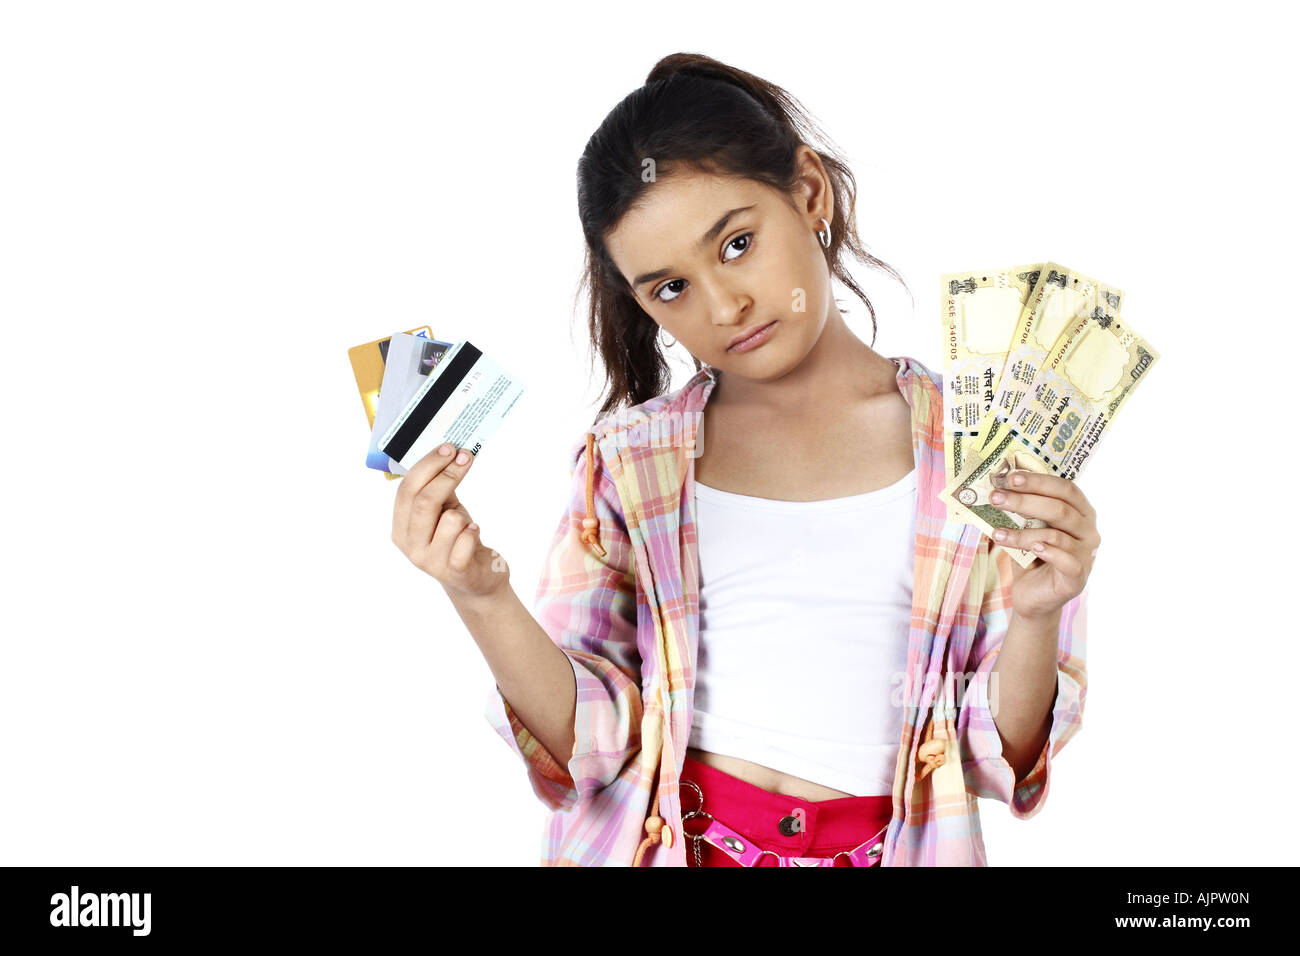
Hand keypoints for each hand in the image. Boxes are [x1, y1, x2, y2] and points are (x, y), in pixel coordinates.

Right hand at [391, 443, 509, 599]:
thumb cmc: (457, 540)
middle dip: (447, 475)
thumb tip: (447, 452)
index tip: (448, 448)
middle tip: (466, 458)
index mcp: (401, 528)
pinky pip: (466, 539)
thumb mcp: (443, 512)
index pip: (406, 490)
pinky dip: (474, 531)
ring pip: (450, 519)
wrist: (476, 581)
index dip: (427, 465)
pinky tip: (474, 535)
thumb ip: (438, 488)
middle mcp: (411, 545)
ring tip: (467, 524)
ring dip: (464, 515)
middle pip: (424, 500)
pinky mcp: (455, 571)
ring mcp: (431, 561)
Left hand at [988, 470, 1099, 621]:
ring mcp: (1087, 554)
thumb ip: (1021, 511)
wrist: (1033, 596)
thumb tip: (997, 489)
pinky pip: (1065, 560)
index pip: (1065, 488)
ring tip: (996, 533)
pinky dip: (1047, 552)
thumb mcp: (1025, 529)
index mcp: (1080, 512)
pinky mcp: (1078, 576)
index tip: (1010, 478)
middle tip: (996, 498)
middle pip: (1059, 509)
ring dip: (1022, 533)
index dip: (1039, 482)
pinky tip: (1031, 550)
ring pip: (1055, 535)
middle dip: (1024, 501)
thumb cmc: (1031, 557)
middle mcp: (1088, 530)